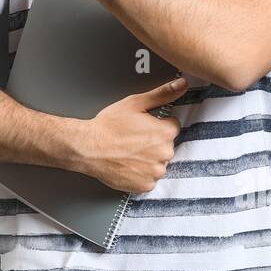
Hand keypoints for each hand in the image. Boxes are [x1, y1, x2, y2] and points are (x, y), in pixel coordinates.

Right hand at [73, 77, 188, 193]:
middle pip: (166, 146)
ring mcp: (155, 171)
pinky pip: (149, 179)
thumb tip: (182, 84)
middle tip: (132, 139)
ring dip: (148, 159)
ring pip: (158, 163)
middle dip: (153, 142)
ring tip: (129, 152)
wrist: (88, 147)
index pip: (172, 127)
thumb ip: (162, 94)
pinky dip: (141, 173)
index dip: (156, 125)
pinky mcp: (145, 185)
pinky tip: (128, 164)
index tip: (142, 127)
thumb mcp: (135, 103)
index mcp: (166, 132)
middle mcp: (165, 153)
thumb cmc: (108, 126)